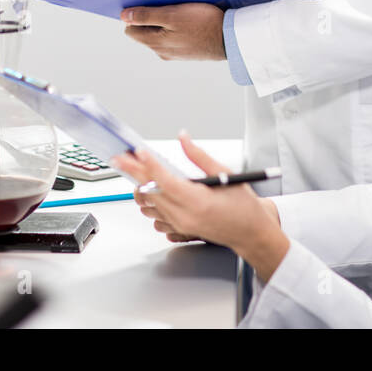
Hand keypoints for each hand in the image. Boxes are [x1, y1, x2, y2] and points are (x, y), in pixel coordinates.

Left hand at [112, 133, 286, 269]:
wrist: (250, 233)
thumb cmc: (243, 206)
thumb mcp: (225, 174)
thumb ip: (199, 156)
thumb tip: (183, 138)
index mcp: (198, 201)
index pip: (165, 181)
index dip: (150, 165)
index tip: (139, 151)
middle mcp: (185, 216)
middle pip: (150, 191)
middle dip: (134, 172)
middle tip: (121, 157)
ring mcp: (180, 225)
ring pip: (148, 205)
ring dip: (140, 187)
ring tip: (135, 170)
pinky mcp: (178, 229)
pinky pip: (155, 215)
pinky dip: (150, 202)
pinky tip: (151, 190)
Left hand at [121, 3, 225, 60]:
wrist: (230, 38)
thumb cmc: (204, 25)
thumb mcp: (172, 15)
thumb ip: (147, 16)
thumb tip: (124, 16)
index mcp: (155, 43)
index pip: (130, 29)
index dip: (136, 14)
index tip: (147, 4)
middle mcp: (161, 51)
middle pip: (144, 33)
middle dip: (149, 18)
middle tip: (165, 5)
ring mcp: (174, 53)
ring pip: (159, 35)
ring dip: (164, 23)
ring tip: (180, 12)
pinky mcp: (186, 52)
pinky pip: (173, 38)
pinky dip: (176, 29)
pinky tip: (189, 21)